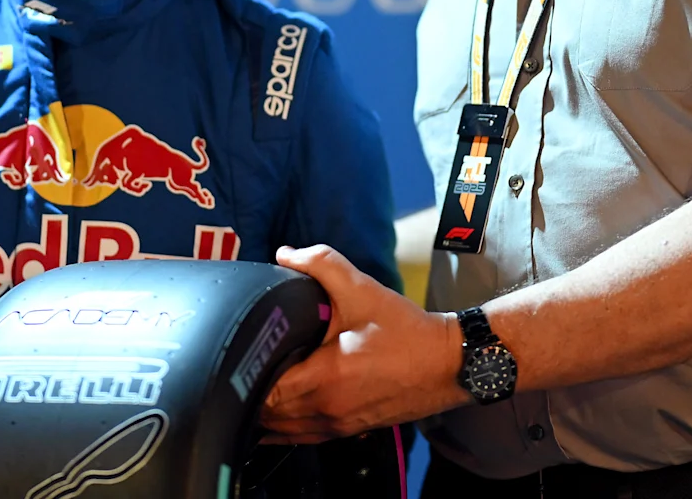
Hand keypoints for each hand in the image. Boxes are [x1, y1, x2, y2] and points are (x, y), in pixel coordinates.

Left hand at [257, 244, 467, 442]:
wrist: (446, 364)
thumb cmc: (406, 332)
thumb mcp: (361, 290)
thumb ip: (321, 265)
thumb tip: (285, 254)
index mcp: (325, 379)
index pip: (264, 390)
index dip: (246, 372)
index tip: (245, 350)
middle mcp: (327, 410)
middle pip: (267, 414)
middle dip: (251, 391)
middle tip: (247, 361)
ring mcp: (337, 426)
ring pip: (281, 432)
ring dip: (265, 411)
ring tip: (257, 383)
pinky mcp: (346, 431)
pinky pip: (301, 437)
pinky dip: (283, 426)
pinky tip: (277, 409)